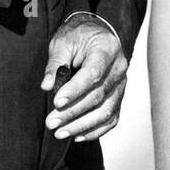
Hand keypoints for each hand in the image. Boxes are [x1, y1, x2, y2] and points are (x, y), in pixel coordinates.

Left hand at [42, 13, 128, 140]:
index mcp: (107, 49)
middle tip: (50, 122)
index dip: (75, 90)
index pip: (94, 73)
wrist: (95, 34)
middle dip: (73, 112)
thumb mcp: (63, 42)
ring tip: (60, 133)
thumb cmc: (78, 37)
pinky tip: (77, 136)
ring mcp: (121, 84)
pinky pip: (111, 118)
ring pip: (106, 111)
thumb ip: (56, 63)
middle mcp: (119, 68)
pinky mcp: (118, 97)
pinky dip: (95, 130)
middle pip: (98, 95)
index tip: (56, 102)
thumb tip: (47, 86)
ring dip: (82, 125)